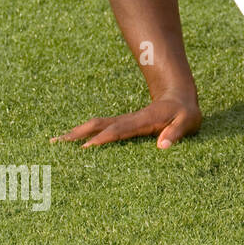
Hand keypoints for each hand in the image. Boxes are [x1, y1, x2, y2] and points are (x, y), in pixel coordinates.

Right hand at [53, 96, 201, 149]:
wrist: (180, 96)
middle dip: (78, 133)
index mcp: (143, 121)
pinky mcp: (124, 123)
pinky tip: (74, 142)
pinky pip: (102, 128)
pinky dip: (86, 134)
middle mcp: (129, 120)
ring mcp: (125, 121)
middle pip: (99, 125)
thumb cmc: (185, 113)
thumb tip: (162, 145)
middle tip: (56, 142)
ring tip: (55, 142)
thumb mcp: (188, 122)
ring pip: (97, 125)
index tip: (85, 147)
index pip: (119, 130)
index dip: (104, 138)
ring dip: (77, 132)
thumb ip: (177, 133)